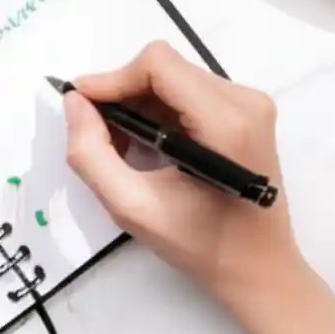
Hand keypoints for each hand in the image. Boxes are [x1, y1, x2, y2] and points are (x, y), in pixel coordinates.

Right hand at [62, 40, 301, 303]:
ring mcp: (251, 105)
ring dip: (139, 104)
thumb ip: (92, 154)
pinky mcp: (248, 113)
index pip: (158, 64)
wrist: (260, 269)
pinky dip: (159, 111)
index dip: (112, 79)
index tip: (82, 108)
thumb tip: (74, 102)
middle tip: (99, 136)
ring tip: (122, 147)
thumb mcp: (134, 208)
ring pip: (175, 77)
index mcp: (226, 123)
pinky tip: (148, 146)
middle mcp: (246, 101)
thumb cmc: (202, 246)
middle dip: (123, 95)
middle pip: (165, 68)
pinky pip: (190, 91)